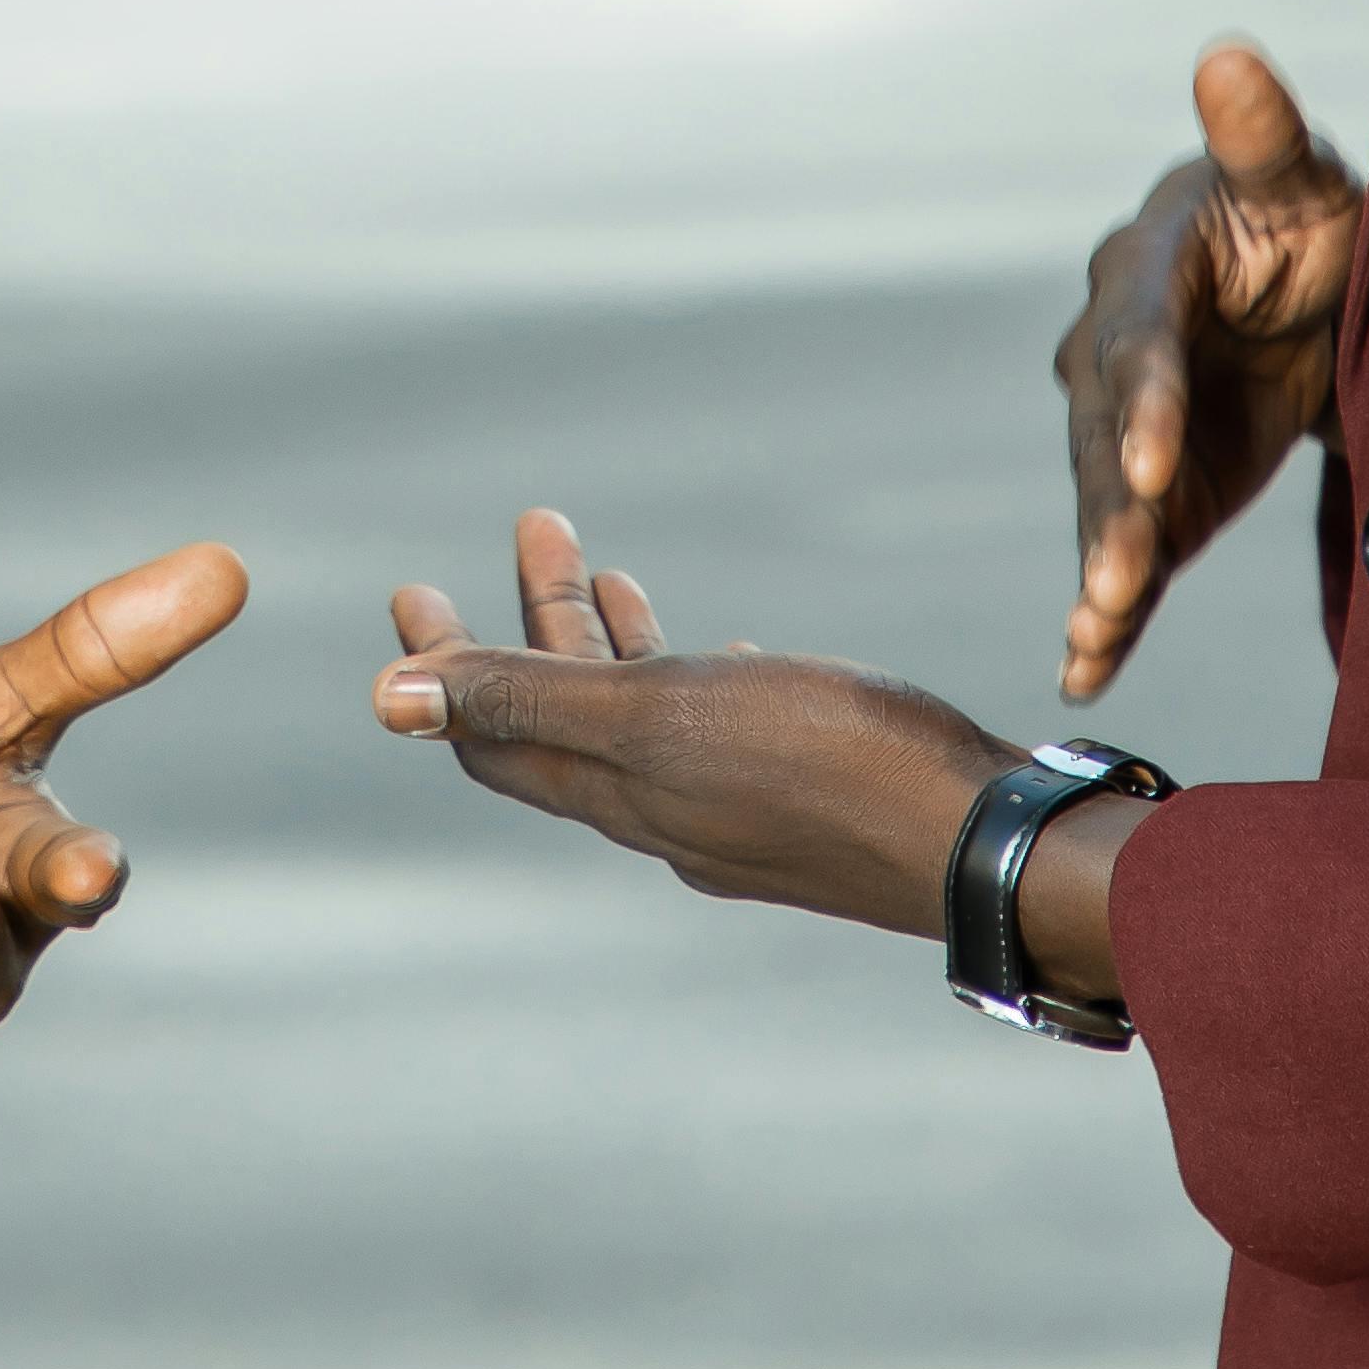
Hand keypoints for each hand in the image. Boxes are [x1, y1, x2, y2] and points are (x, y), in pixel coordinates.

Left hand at [367, 510, 1014, 938]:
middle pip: (567, 715)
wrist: (983, 843)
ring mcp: (738, 808)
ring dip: (613, 637)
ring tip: (603, 566)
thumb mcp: (657, 718)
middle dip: (536, 620)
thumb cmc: (826, 765)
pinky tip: (721, 651)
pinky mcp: (806, 796)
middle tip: (534, 525)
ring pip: (646, 718)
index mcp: (619, 793)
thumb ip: (527, 701)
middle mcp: (666, 812)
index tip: (414, 593)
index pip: (493, 736)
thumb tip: (386, 698)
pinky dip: (694, 679)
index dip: (444, 667)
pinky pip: (720, 734)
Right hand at [1054, 39, 1360, 700]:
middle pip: (1106, 434)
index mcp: (1148, 264)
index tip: (1160, 462)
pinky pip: (1123, 553)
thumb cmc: (1314, 219)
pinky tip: (1086, 670)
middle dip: (1114, 509)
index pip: (1138, 332)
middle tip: (1118, 579)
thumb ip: (1264, 136)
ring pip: (1106, 500)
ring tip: (1096, 634)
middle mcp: (1111, 346)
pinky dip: (1106, 614)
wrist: (1320, 296)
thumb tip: (1227, 56)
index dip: (1144, 397)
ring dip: (1100, 570)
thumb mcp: (1307, 181)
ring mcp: (1123, 427)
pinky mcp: (1151, 493)